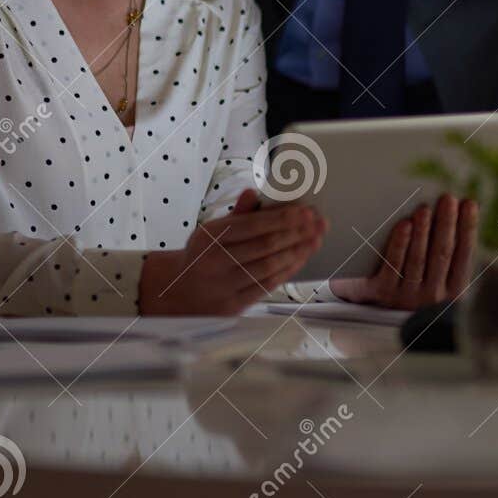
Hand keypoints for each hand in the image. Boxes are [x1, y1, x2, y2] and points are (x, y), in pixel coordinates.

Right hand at [139, 189, 324, 314]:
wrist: (178, 292)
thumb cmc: (202, 256)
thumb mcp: (211, 231)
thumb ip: (236, 215)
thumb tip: (253, 193)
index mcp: (210, 237)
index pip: (252, 225)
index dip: (282, 218)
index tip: (306, 211)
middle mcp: (215, 261)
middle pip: (265, 246)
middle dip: (297, 233)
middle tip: (320, 223)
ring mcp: (224, 285)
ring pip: (269, 267)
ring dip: (297, 252)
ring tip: (316, 240)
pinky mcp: (233, 305)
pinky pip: (266, 286)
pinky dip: (286, 271)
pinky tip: (301, 259)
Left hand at [331, 194, 476, 308]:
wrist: (373, 306)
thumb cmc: (413, 277)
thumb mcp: (437, 270)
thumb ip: (448, 245)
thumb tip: (459, 206)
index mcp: (453, 288)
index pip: (464, 254)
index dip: (468, 228)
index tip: (469, 203)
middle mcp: (432, 295)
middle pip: (442, 254)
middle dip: (446, 224)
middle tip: (447, 198)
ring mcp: (407, 296)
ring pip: (418, 260)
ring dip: (423, 232)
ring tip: (424, 208)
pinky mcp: (382, 292)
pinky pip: (393, 265)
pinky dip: (400, 244)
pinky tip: (404, 225)